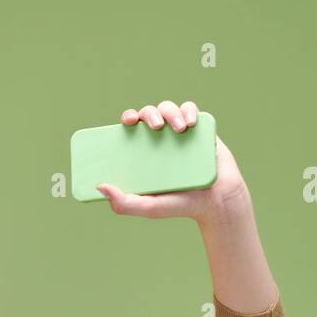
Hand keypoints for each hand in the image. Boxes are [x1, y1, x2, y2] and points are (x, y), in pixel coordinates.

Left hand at [97, 99, 250, 223]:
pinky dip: (189, 110)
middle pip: (148, 113)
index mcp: (142, 152)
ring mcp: (179, 132)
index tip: (127, 121)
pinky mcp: (199, 129)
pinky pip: (191, 109)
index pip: (130, 128)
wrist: (217, 201)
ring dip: (171, 112)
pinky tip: (190, 122)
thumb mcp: (148, 208)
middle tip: (155, 127)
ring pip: (169, 108)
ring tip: (180, 129)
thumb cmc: (179, 204)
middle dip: (150, 113)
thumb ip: (123, 203)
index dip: (127, 117)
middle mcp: (159, 138)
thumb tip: (99, 186)